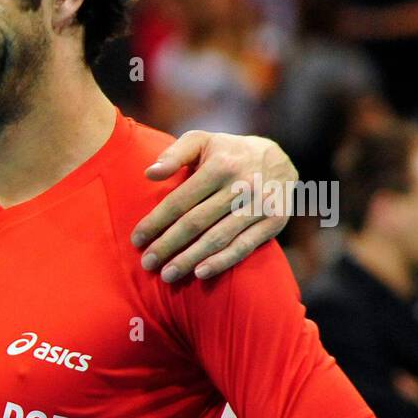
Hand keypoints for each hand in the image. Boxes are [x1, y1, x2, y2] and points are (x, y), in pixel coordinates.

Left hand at [131, 131, 296, 281]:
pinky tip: (200, 273)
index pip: (180, 200)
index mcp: (221, 165)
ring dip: (189, 259)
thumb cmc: (227, 152)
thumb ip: (175, 154)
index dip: (156, 222)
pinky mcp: (275, 222)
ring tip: (167, 275)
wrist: (280, 158)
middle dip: (168, 245)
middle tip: (147, 263)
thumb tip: (150, 173)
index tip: (136, 240)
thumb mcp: (202, 141)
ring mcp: (260, 205)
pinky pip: (244, 246)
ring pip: (218, 238)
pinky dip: (222, 261)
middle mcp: (242, 185)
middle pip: (196, 223)